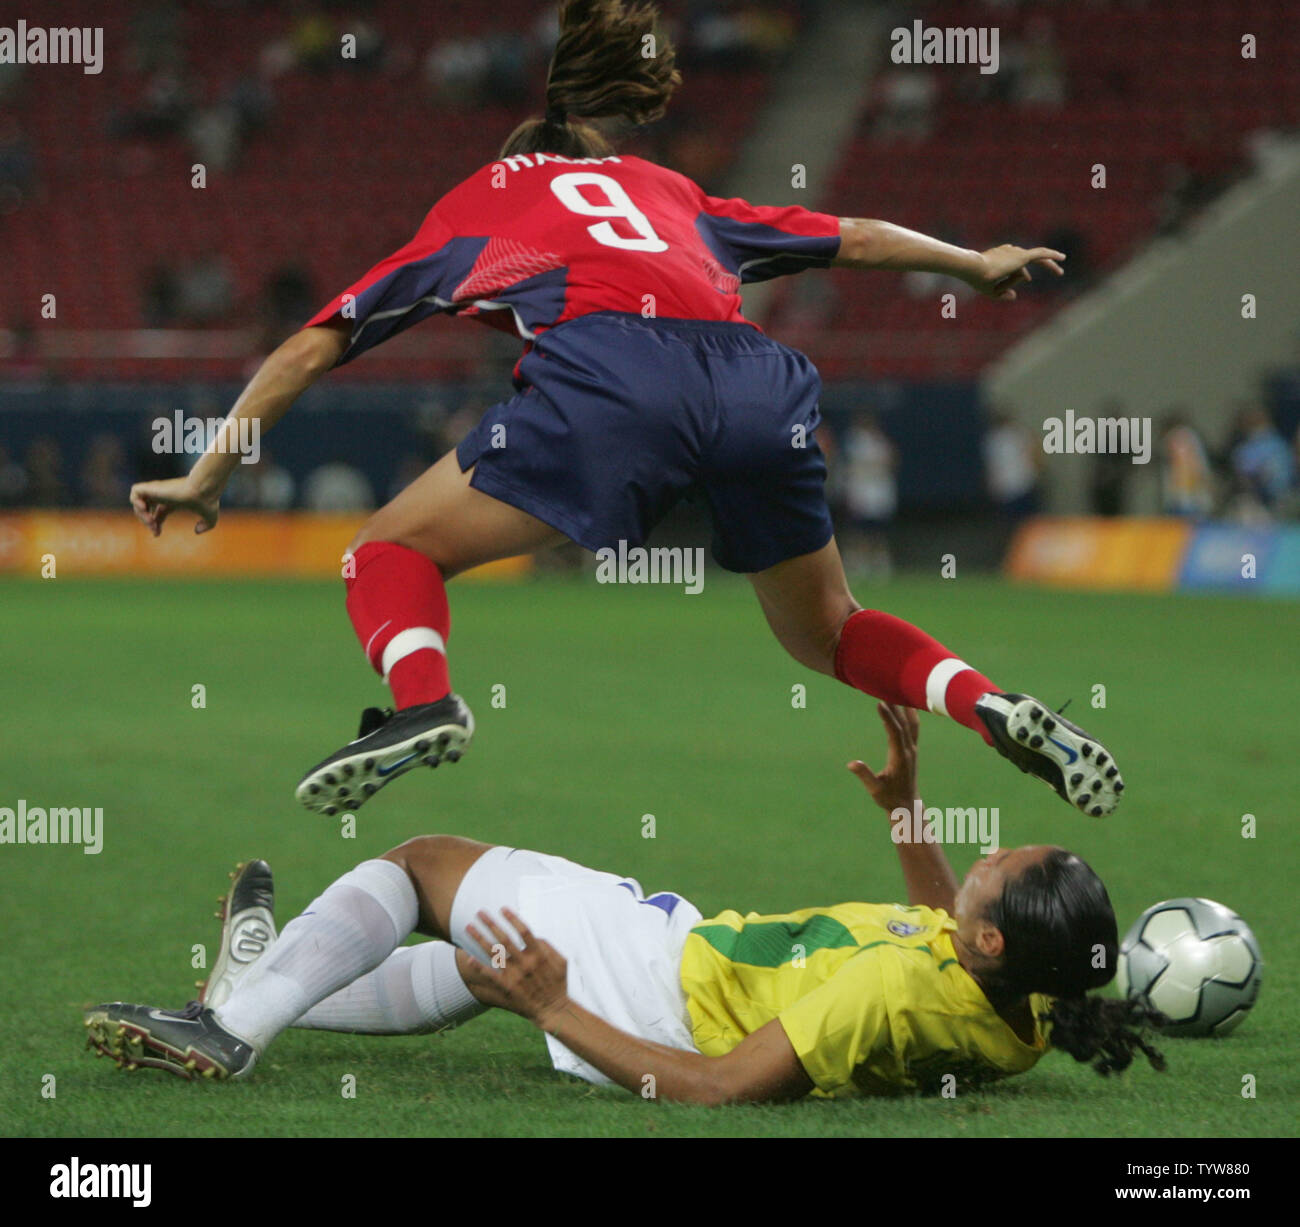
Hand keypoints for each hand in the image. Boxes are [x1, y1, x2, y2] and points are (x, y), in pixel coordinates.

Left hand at [129, 476, 219, 536]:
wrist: (203, 490)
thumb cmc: (208, 501)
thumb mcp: (210, 517)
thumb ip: (207, 525)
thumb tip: (197, 531)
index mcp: (173, 501)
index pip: (158, 511)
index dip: (155, 523)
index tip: (157, 534)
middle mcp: (164, 495)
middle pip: (146, 508)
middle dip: (146, 520)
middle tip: (154, 528)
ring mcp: (157, 490)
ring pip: (138, 500)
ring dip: (140, 513)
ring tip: (150, 520)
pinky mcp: (153, 487)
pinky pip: (135, 491)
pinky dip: (136, 502)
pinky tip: (146, 510)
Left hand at [465, 908, 569, 1029]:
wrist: (554, 1010)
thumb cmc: (559, 984)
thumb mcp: (561, 961)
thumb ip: (548, 947)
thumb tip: (535, 936)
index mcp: (539, 954)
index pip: (524, 931)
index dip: (513, 918)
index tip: (502, 908)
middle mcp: (526, 963)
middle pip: (505, 938)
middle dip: (491, 924)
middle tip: (479, 912)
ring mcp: (516, 975)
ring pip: (495, 953)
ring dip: (480, 939)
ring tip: (469, 928)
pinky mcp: (509, 988)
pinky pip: (492, 975)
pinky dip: (480, 967)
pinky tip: (469, 958)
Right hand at [847, 702, 919, 814]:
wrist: (907, 806)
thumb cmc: (889, 799)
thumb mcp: (874, 790)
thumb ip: (864, 775)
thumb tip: (851, 763)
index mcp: (900, 758)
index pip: (894, 733)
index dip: (888, 717)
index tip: (879, 703)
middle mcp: (909, 751)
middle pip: (903, 724)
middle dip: (894, 706)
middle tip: (884, 689)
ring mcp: (912, 750)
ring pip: (912, 723)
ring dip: (905, 707)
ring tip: (898, 691)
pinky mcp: (912, 750)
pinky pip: (913, 727)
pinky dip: (910, 714)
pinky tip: (906, 706)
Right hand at [965, 244, 1064, 300]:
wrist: (974, 269)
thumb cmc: (978, 279)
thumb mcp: (991, 291)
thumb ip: (1002, 295)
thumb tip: (1015, 296)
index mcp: (1000, 256)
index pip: (1016, 265)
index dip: (1021, 275)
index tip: (1028, 279)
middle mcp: (1009, 252)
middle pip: (1027, 261)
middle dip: (1044, 265)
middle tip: (1058, 273)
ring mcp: (1015, 253)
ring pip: (1021, 273)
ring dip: (1011, 283)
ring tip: (1042, 279)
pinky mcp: (1022, 257)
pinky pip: (1040, 255)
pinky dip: (1052, 256)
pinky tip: (1063, 258)